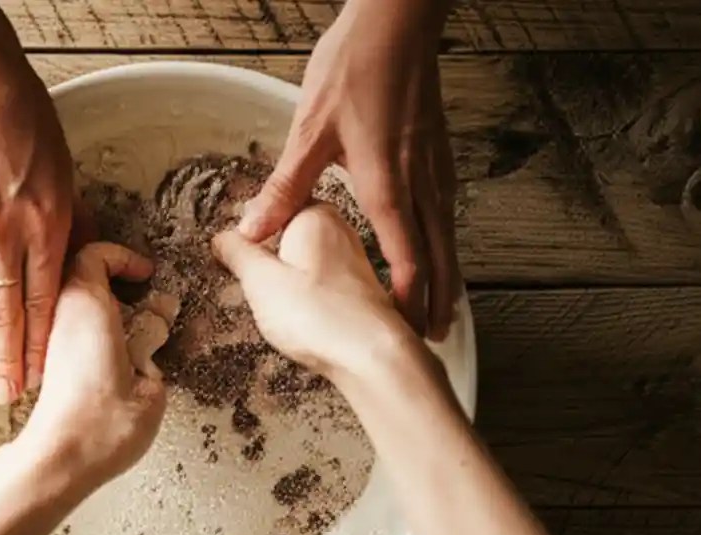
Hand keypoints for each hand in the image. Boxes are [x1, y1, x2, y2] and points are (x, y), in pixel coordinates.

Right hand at [0, 20, 73, 404]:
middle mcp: (7, 231)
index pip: (45, 299)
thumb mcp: (64, 171)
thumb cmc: (25, 118)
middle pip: (9, 312)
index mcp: (46, 221)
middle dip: (12, 361)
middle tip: (11, 398)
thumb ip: (74, 222)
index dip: (42, 342)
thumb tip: (89, 257)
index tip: (43, 374)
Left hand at [12, 243, 167, 491]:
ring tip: (139, 338)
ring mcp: (53, 342)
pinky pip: (73, 337)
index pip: (95, 255)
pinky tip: (122, 364)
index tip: (146, 275)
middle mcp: (63, 317)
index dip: (124, 259)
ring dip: (107, 316)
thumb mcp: (149, 378)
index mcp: (86, 304)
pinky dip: (96, 340)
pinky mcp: (51, 367)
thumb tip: (152, 335)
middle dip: (117, 288)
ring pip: (78, 310)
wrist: (64, 458)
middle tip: (148, 307)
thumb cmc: (104, 419)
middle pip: (84, 279)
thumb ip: (152, 349)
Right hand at [215, 204, 445, 391]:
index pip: (270, 204)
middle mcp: (339, 228)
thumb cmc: (316, 314)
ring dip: (287, 281)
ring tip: (282, 310)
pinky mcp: (361, 288)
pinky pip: (321, 283)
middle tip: (257, 290)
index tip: (237, 260)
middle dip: (268, 258)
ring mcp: (354, 259)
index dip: (248, 232)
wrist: (374, 357)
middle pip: (287, 233)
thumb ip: (238, 253)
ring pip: (305, 260)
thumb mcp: (260, 281)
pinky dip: (308, 298)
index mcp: (313, 213)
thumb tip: (222, 236)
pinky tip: (306, 321)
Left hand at [239, 0, 460, 339]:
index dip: (408, 299)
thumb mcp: (309, 130)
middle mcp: (420, 184)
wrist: (398, 22)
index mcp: (387, 186)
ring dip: (445, 274)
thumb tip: (253, 231)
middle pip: (437, 256)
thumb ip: (285, 187)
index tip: (406, 331)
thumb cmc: (355, 69)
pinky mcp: (440, 154)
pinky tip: (438, 245)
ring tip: (441, 306)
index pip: (405, 259)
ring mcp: (436, 169)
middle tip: (431, 337)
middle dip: (435, 300)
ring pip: (447, 235)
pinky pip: (446, 211)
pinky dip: (444, 241)